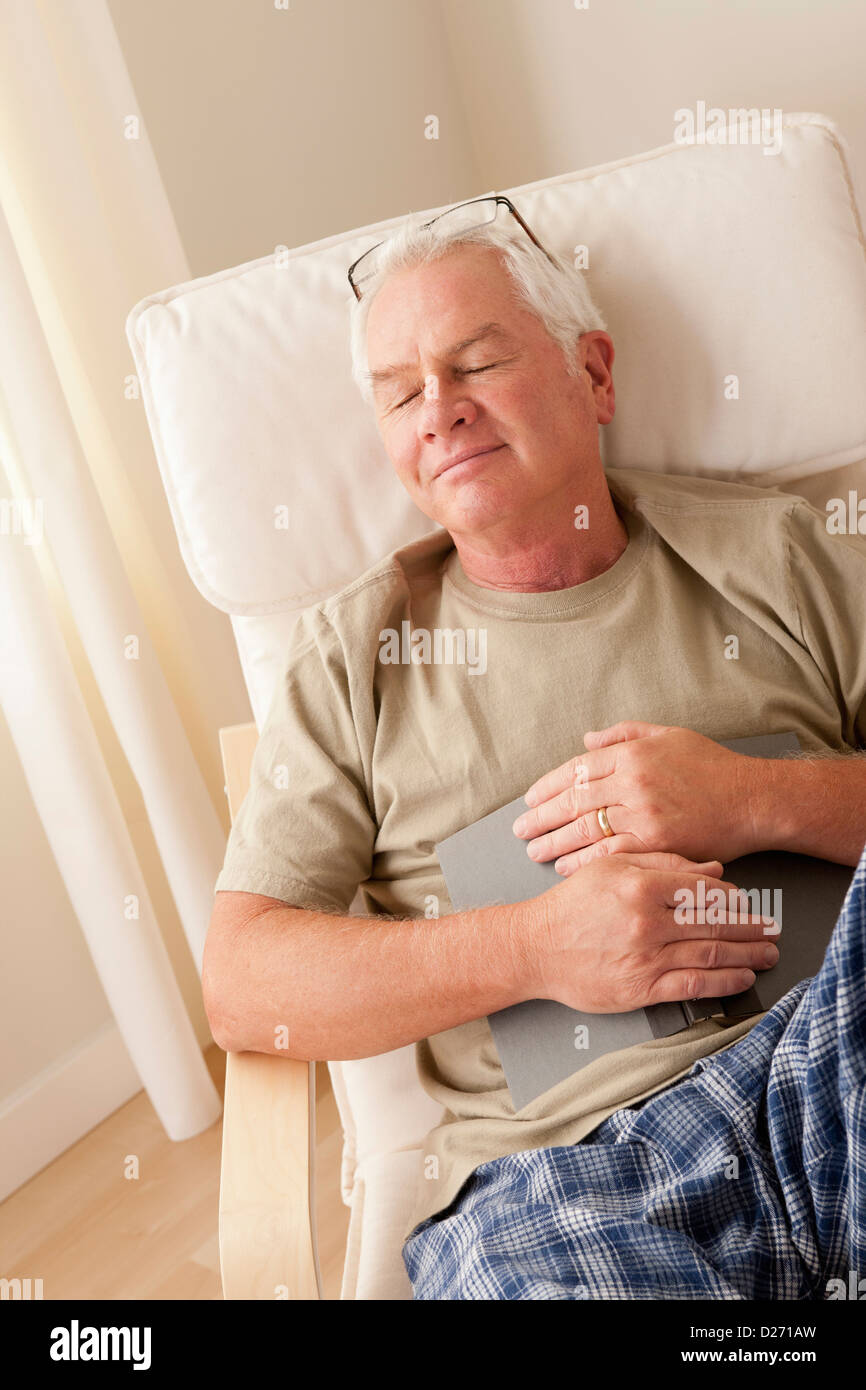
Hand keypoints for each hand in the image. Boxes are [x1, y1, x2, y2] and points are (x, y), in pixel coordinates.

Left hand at [513, 722, 766, 872]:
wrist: (752, 799)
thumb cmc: (713, 767)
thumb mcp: (668, 736)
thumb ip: (624, 735)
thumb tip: (586, 741)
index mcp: (632, 754)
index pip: (575, 770)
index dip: (548, 787)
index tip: (530, 800)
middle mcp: (633, 781)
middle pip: (573, 801)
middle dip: (541, 816)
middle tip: (520, 830)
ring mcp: (644, 813)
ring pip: (585, 829)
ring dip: (554, 841)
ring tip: (535, 850)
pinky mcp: (657, 843)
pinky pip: (609, 854)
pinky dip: (583, 861)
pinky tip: (566, 867)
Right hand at [531, 850, 779, 1012]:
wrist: (535, 947)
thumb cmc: (572, 904)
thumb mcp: (611, 867)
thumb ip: (663, 863)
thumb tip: (713, 870)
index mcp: (641, 886)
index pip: (703, 891)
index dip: (734, 899)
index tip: (749, 904)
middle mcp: (647, 923)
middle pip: (714, 925)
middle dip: (751, 928)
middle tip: (773, 929)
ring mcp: (645, 958)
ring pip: (710, 956)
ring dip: (747, 955)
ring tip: (768, 954)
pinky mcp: (640, 989)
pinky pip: (694, 986)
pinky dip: (724, 982)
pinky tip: (742, 978)